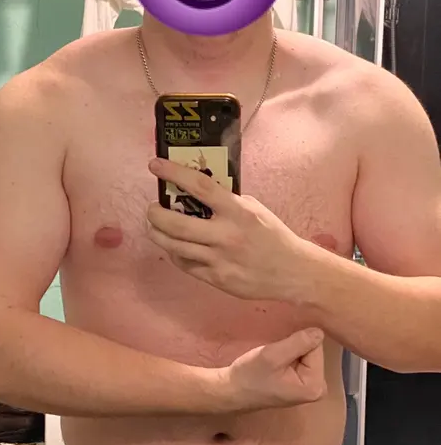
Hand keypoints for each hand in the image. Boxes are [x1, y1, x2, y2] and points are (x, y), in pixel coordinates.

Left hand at [147, 158, 309, 302]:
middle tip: (152, 208)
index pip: (199, 187)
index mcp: (237, 212)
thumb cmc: (273, 236)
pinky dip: (175, 253)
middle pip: (176, 224)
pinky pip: (186, 265)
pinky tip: (174, 247)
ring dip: (158, 234)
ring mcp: (219, 259)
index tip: (155, 166)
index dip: (174, 173)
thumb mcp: (255, 210)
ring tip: (155, 227)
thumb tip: (200, 193)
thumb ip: (228, 202)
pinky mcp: (216, 279)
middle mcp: (225, 235)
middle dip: (156, 214)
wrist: (292, 271)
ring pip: (174, 247)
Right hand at [222, 328, 325, 411]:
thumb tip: (320, 331)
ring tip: (274, 357)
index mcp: (315, 386)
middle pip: (314, 350)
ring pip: (307, 352)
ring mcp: (310, 386)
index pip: (316, 346)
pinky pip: (302, 358)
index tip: (279, 350)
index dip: (296, 342)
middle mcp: (318, 388)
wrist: (232, 390)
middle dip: (295, 346)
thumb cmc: (250, 375)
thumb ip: (299, 343)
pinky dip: (289, 355)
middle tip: (275, 354)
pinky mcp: (302, 382)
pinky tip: (277, 362)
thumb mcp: (272, 356)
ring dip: (291, 349)